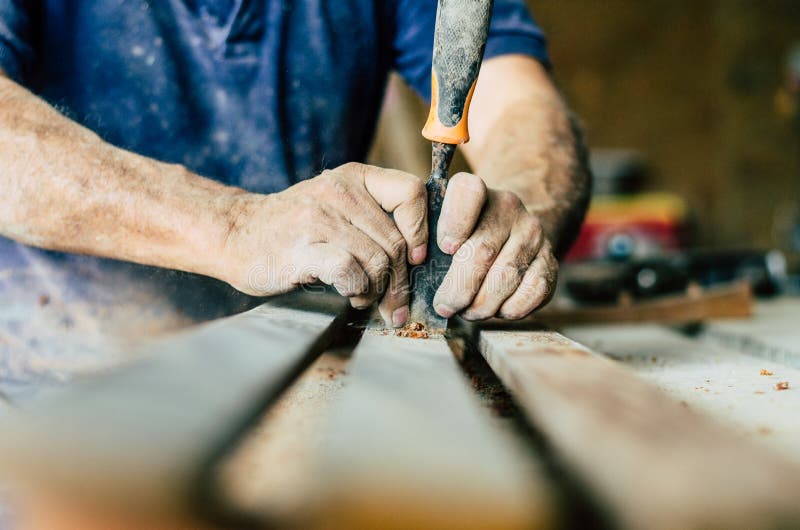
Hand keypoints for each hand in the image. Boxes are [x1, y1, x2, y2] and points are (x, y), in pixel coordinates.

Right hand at [219, 163, 427, 325]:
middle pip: (395, 241)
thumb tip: (417, 258)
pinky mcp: (303, 248)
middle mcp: (338, 192)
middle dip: (399, 281)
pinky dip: (357, 290)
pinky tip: (349, 293)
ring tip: (364, 297)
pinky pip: (350, 272)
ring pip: (377, 260)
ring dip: (377, 290)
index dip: (420, 230)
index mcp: (353, 177)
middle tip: (392, 302)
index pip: (411, 192)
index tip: (414, 257)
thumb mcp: (335, 204)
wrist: (235, 234)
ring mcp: (319, 218)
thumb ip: (373, 218)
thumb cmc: (292, 227)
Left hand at [433, 173, 557, 319]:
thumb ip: (425, 237)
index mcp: (477, 190)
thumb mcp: (441, 221)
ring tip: (467, 311)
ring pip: (506, 277)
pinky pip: (533, 291)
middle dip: (459, 287)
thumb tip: (409, 275)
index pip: (467, 193)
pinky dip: (511, 308)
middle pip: (482, 251)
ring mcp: (533, 234)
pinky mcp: (549, 261)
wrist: (511, 225)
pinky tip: (497, 310)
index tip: (444, 248)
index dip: (454, 223)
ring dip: (482, 303)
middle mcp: (509, 207)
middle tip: (445, 305)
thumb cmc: (462, 232)